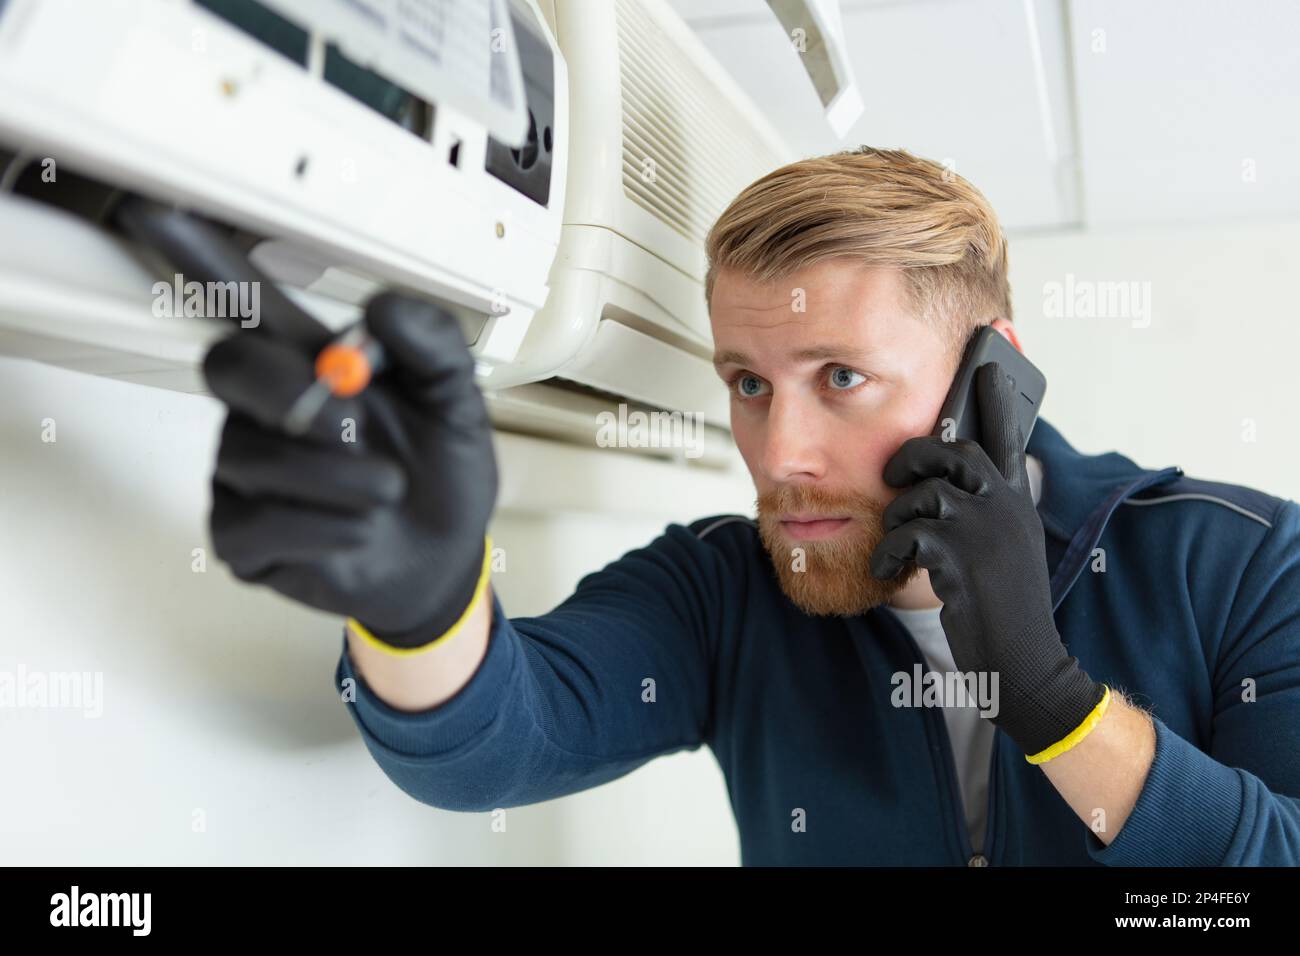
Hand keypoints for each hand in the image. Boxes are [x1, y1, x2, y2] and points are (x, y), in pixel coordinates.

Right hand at [203, 292, 497, 649]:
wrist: (445, 558)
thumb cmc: (440, 473)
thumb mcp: (456, 405)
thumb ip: (434, 347)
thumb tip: (386, 308)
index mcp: (313, 366)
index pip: (245, 303)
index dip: (201, 260)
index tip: (158, 214)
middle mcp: (267, 412)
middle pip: (228, 367)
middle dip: (288, 391)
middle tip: (351, 422)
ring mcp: (246, 474)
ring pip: (252, 455)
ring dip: (337, 476)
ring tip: (385, 489)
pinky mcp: (242, 535)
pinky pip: (260, 522)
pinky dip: (327, 527)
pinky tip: (359, 528)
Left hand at [870, 361, 1106, 759]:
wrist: (1021, 659)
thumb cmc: (1002, 606)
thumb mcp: (1002, 550)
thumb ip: (983, 514)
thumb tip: (940, 487)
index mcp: (1017, 502)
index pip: (1007, 441)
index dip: (997, 401)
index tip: (988, 363)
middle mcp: (1007, 505)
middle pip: (952, 452)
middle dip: (913, 460)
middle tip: (894, 476)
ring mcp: (987, 526)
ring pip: (922, 494)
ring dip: (898, 520)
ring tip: (900, 546)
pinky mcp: (962, 552)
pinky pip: (907, 532)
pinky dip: (890, 551)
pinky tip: (892, 568)